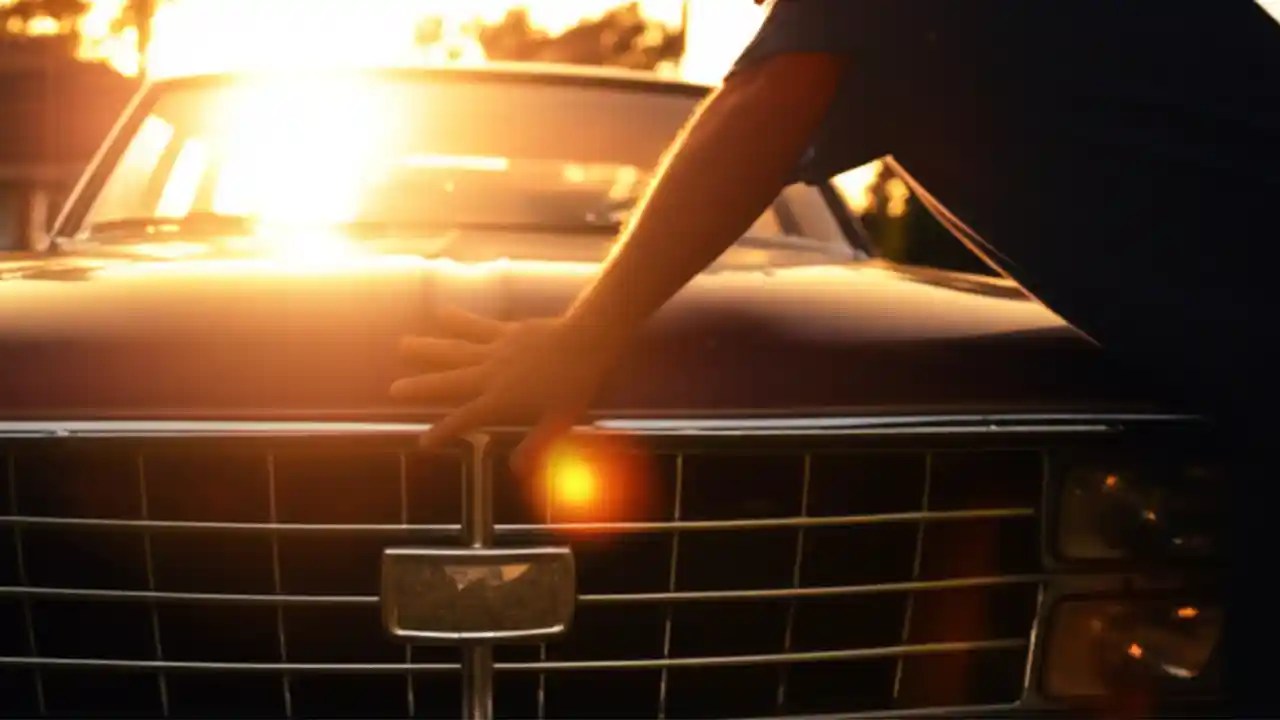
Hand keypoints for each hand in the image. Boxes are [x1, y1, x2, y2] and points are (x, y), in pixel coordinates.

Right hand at [390, 307, 624, 475]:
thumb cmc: (575, 385)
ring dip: (428, 349)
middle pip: (449, 383)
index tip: (423, 441)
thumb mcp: (558, 423)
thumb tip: (515, 470)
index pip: (464, 420)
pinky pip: (477, 325)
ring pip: (455, 351)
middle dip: (421, 387)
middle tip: (394, 389)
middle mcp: (490, 375)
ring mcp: (495, 351)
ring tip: (403, 345)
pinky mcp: (505, 331)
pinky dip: (459, 319)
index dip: (443, 432)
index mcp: (501, 401)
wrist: (585, 342)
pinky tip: (440, 312)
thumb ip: (536, 446)